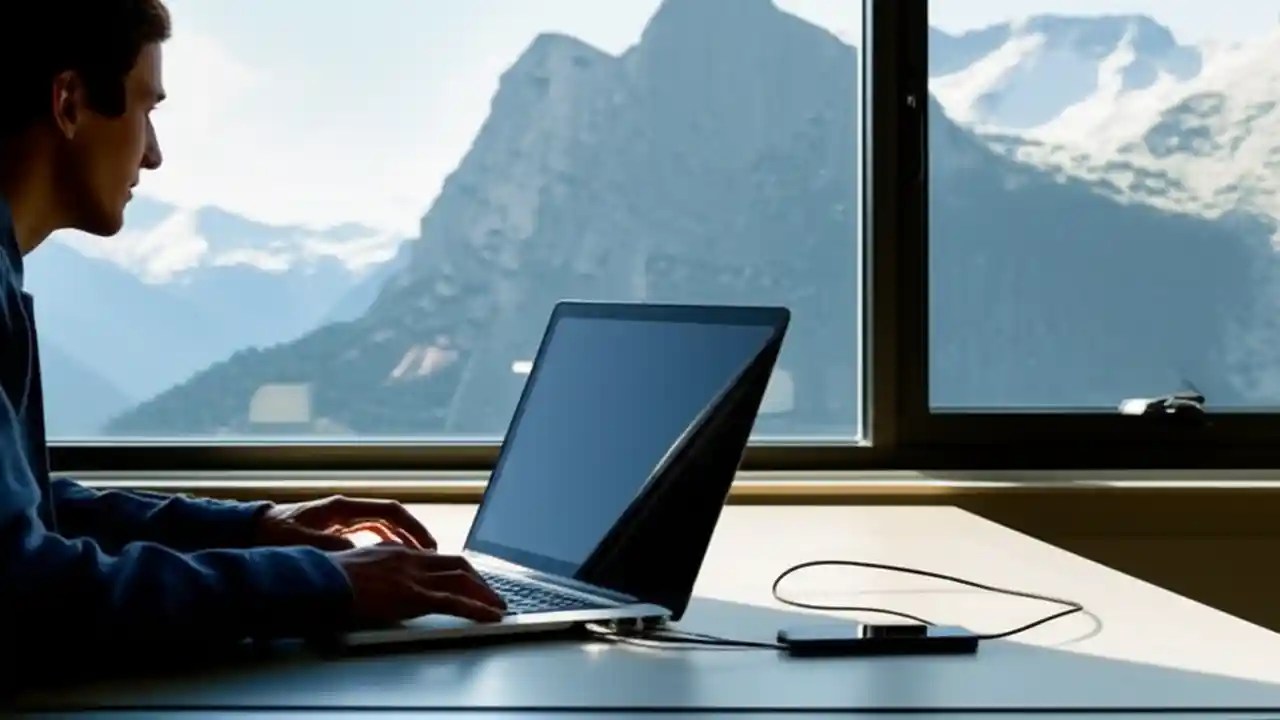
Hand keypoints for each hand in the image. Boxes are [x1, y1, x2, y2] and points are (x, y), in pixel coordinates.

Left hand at [254, 495, 436, 551]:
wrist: (253, 529)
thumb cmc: (274, 534)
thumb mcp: (302, 541)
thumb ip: (331, 546)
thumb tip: (359, 553)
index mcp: (343, 508)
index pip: (389, 511)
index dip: (412, 527)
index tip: (429, 545)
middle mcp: (347, 510)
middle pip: (392, 518)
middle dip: (414, 535)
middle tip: (433, 555)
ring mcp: (343, 519)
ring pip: (383, 527)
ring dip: (403, 541)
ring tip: (420, 561)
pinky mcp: (337, 529)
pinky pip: (371, 535)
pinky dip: (386, 546)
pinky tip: (392, 562)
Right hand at [334, 543, 506, 623]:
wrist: (314, 581)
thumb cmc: (324, 580)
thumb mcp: (353, 569)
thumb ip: (373, 572)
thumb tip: (379, 583)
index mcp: (395, 551)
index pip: (436, 556)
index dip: (456, 568)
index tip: (468, 579)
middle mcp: (409, 558)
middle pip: (456, 563)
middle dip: (478, 578)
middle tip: (492, 593)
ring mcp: (412, 575)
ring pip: (461, 579)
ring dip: (484, 593)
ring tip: (499, 606)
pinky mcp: (412, 595)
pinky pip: (454, 602)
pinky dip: (477, 609)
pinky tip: (491, 617)